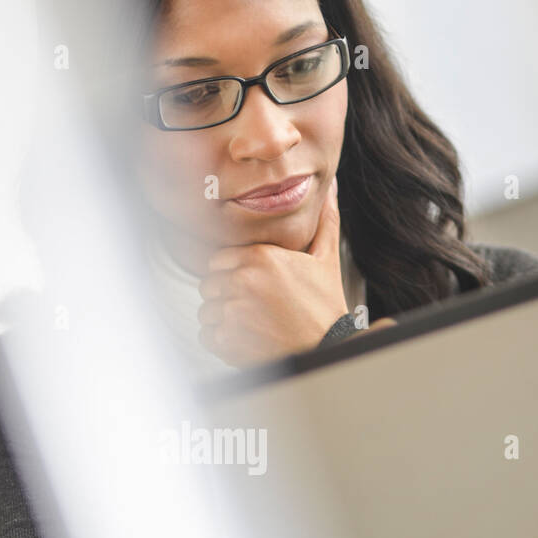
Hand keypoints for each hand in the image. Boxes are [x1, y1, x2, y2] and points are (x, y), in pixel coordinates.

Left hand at [197, 180, 393, 365]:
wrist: (328, 348)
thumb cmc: (326, 307)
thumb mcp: (326, 258)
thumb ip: (324, 221)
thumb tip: (331, 189)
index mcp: (260, 257)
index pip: (217, 260)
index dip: (230, 273)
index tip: (247, 285)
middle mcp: (242, 282)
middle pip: (208, 284)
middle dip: (224, 295)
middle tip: (250, 306)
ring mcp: (233, 312)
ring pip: (206, 311)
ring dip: (221, 318)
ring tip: (248, 324)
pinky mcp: (229, 341)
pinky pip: (206, 336)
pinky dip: (220, 340)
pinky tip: (243, 339)